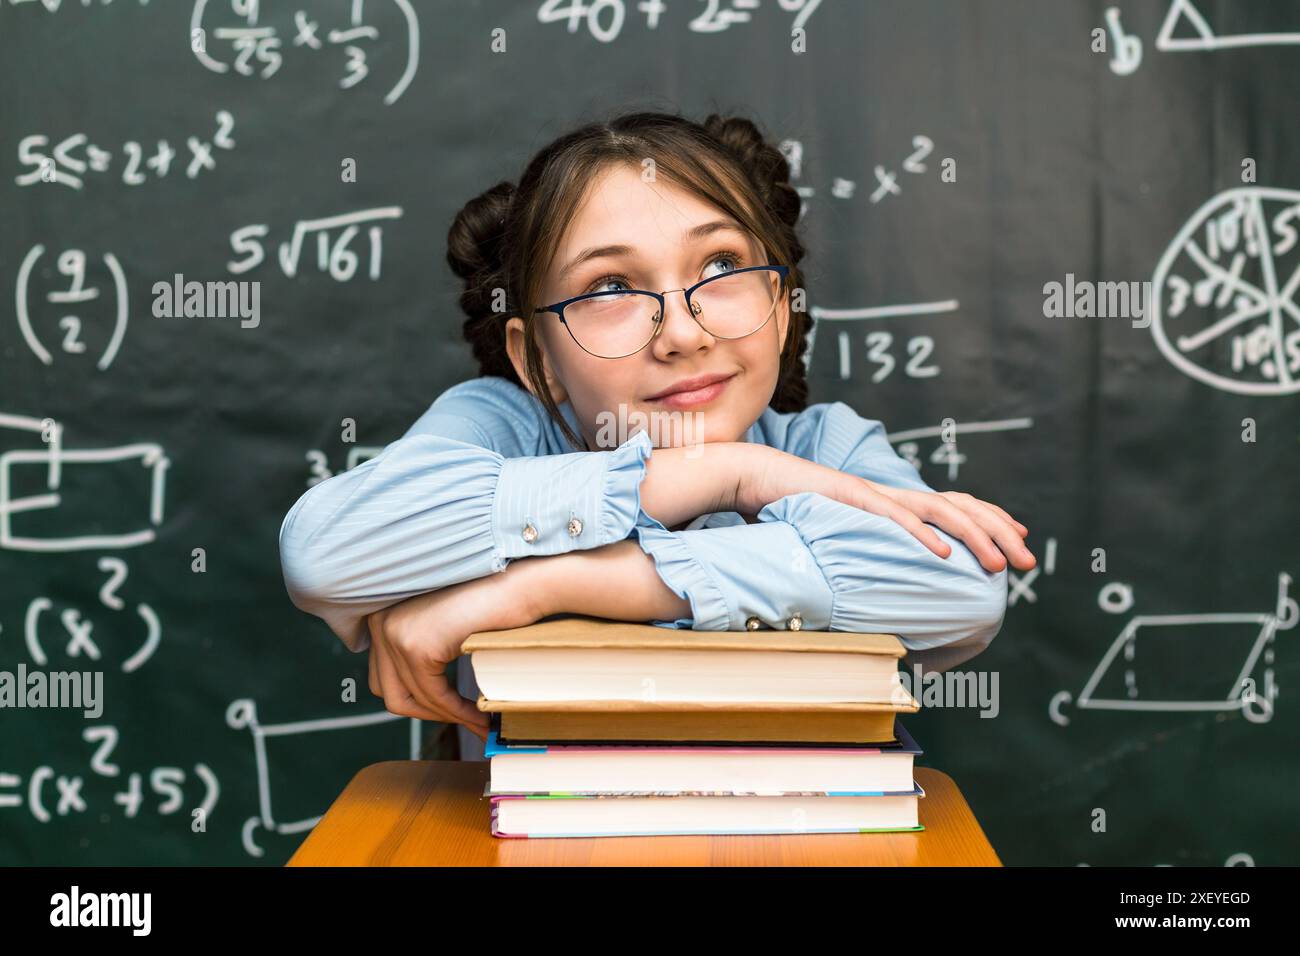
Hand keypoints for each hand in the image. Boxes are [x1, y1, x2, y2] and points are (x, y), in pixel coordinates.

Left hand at [365, 563, 544, 741]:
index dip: (418, 700)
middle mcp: (380, 622)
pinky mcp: (417, 648)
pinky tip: (478, 714)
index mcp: (381, 616)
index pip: (384, 677)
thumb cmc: (491, 606)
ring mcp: (395, 634)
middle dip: (427, 712)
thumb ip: (419, 654)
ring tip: (475, 721)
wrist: (520, 586)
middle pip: (388, 691)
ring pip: (406, 700)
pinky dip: (456, 711)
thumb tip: (416, 704)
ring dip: (443, 716)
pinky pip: (432, 696)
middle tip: (463, 720)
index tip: (449, 713)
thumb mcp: (440, 631)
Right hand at [734, 445, 1034, 572]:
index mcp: (892, 500)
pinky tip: (945, 554)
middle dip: (999, 532)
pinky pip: (895, 518)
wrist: (753, 478)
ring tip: (998, 562)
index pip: (954, 504)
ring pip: (939, 511)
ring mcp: (875, 494)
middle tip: (1028, 560)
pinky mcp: (852, 499)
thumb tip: (873, 582)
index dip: (990, 518)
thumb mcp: (833, 535)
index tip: (1019, 537)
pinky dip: (922, 535)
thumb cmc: (788, 508)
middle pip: (960, 508)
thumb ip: (857, 551)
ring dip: (973, 536)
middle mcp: (892, 493)